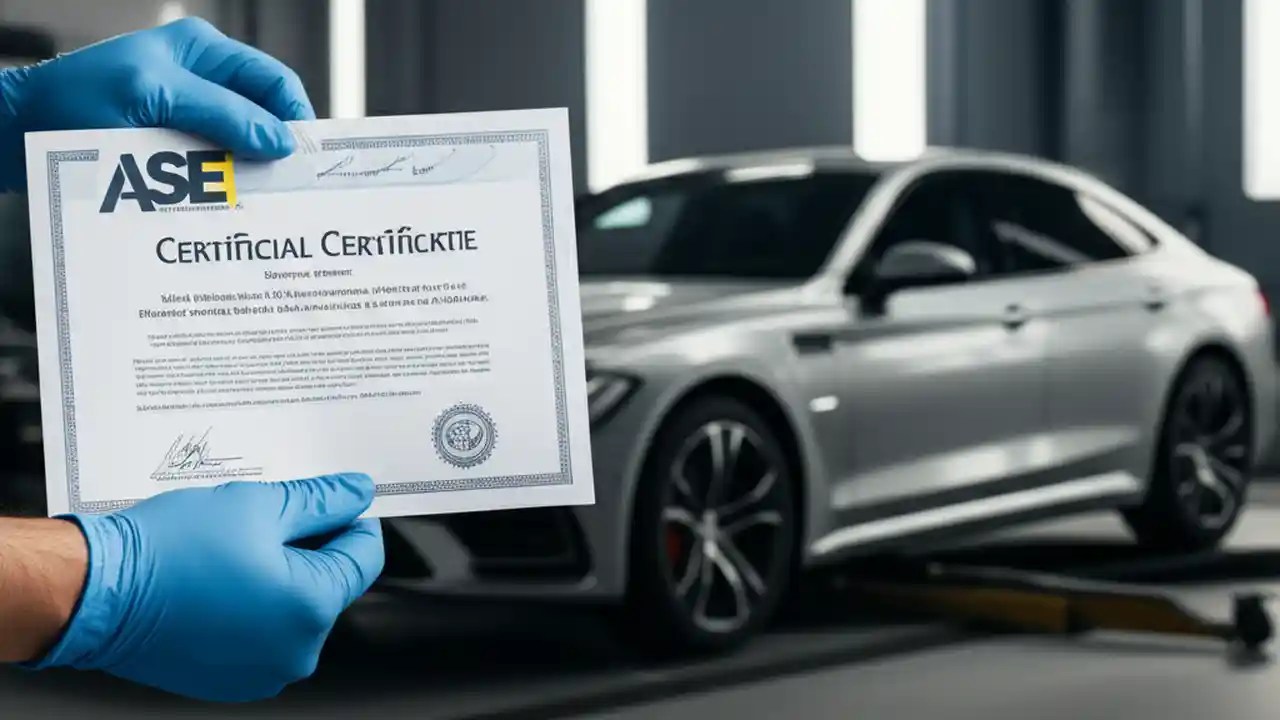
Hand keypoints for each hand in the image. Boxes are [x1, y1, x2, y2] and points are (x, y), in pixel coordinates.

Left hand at [0, 16, 313, 191]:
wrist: (17, 133)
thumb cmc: (71, 102)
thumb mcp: (153, 96)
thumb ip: (221, 114)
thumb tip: (280, 140)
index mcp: (203, 52)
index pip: (275, 82)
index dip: (296, 118)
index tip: (307, 159)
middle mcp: (202, 82)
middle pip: (263, 119)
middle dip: (274, 153)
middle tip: (288, 189)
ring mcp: (187, 118)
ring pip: (240, 151)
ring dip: (246, 178)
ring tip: (254, 203)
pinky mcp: (172, 151)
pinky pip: (212, 171)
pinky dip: (218, 190)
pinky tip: (220, 207)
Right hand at [28, 473, 384, 702]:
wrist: (96, 592)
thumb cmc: (168, 551)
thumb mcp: (259, 505)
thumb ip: (321, 501)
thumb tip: (357, 493)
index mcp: (312, 608)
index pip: (364, 556)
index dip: (350, 519)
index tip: (330, 500)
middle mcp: (296, 651)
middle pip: (331, 582)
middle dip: (309, 546)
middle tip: (268, 518)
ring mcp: (263, 672)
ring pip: (296, 608)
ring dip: (281, 574)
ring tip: (237, 547)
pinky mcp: (231, 680)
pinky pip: (263, 633)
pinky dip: (253, 604)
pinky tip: (221, 578)